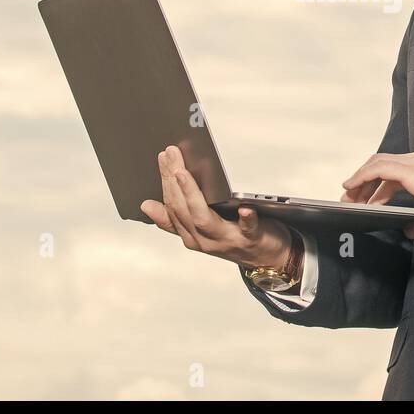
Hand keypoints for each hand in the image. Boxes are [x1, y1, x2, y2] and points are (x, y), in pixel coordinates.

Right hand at [141, 145, 293, 268]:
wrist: (267, 259)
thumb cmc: (234, 237)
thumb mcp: (200, 229)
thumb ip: (175, 218)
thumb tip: (146, 205)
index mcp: (191, 235)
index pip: (172, 207)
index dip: (165, 182)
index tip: (162, 157)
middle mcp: (204, 239)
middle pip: (183, 209)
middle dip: (173, 181)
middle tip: (170, 154)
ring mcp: (227, 239)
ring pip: (203, 218)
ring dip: (191, 195)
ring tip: (184, 174)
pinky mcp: (251, 238)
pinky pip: (247, 228)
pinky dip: (246, 217)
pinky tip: (244, 206)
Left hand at [340, 150, 413, 238]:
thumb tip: (410, 230)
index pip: (395, 170)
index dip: (377, 185)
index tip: (365, 199)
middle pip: (383, 164)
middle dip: (364, 183)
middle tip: (352, 200)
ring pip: (378, 164)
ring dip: (360, 181)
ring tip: (350, 198)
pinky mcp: (413, 170)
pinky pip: (379, 168)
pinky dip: (362, 176)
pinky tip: (352, 188)